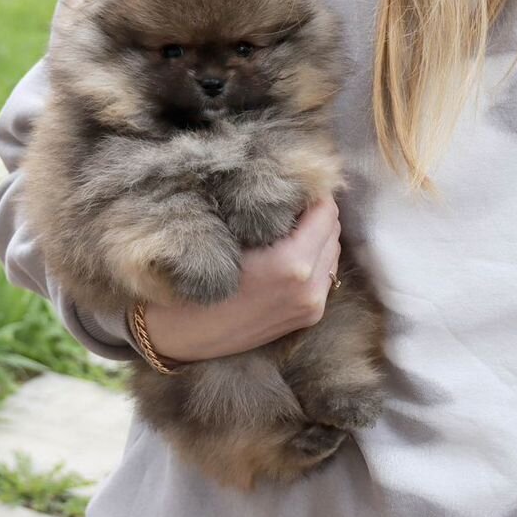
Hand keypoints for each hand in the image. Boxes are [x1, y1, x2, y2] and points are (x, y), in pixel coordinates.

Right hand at [143, 197, 340, 362]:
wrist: (183, 332)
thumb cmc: (198, 276)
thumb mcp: (230, 237)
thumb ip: (268, 215)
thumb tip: (293, 190)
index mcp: (292, 262)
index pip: (326, 210)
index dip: (312, 192)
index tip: (294, 184)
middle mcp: (309, 286)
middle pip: (333, 230)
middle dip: (316, 213)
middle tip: (290, 204)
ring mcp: (312, 304)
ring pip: (332, 252)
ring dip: (318, 236)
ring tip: (288, 230)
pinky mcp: (308, 316)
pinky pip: (326, 274)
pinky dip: (315, 258)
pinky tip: (289, 255)